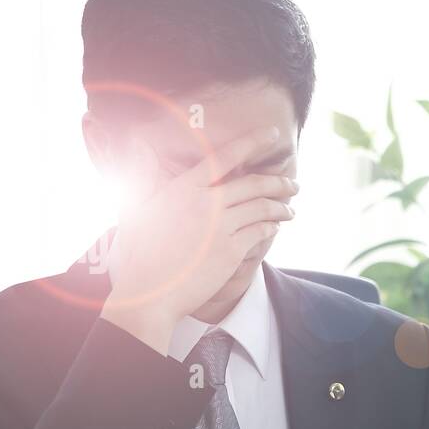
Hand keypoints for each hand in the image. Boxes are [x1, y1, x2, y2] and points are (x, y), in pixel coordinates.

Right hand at [100, 125, 298, 353]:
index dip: (252, 142)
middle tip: (293, 184)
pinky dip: (271, 227)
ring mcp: (221, 227)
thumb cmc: (138, 255)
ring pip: (262, 207)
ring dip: (281, 207)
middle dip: (279, 182)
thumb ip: (143, 176)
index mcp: (184, 188)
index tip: (272, 134)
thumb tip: (139, 144)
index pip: (225, 156)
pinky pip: (260, 232)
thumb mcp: (135, 208)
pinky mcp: (232, 250)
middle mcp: (206, 203)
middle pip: (253, 184)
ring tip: (290, 209)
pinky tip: (275, 227)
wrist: (149, 293)